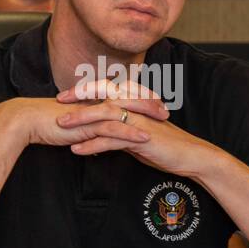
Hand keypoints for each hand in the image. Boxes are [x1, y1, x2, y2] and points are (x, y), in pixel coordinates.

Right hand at [0, 96, 157, 149]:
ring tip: (164, 121)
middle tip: (167, 110)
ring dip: (147, 114)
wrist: (28, 121)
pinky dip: (132, 132)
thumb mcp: (72, 121)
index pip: (121, 93)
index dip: (139, 97)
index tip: (155, 103)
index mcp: (93, 98)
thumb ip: (86, 124)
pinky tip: (146, 138)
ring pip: (126, 109)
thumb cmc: (46, 122)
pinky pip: (114, 127)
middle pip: (129, 97)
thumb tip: (96, 134)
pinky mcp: (88, 124)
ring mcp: (93, 111)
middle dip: (150, 102)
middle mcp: (95, 100)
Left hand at [60, 105, 217, 179]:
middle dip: (79, 98)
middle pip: (103, 96)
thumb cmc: (166, 146)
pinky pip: (112, 139)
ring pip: (105, 115)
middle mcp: (137, 107)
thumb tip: (104, 134)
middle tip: (58, 102)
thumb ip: (123, 130)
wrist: (190, 156)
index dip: (87, 90)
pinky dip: (93, 144)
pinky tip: (77, 150)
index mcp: (136, 103)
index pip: (108, 91)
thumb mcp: (140, 134)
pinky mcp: (141, 138)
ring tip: (60, 126)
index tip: (67, 95)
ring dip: (81, 120)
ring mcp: (139, 121)